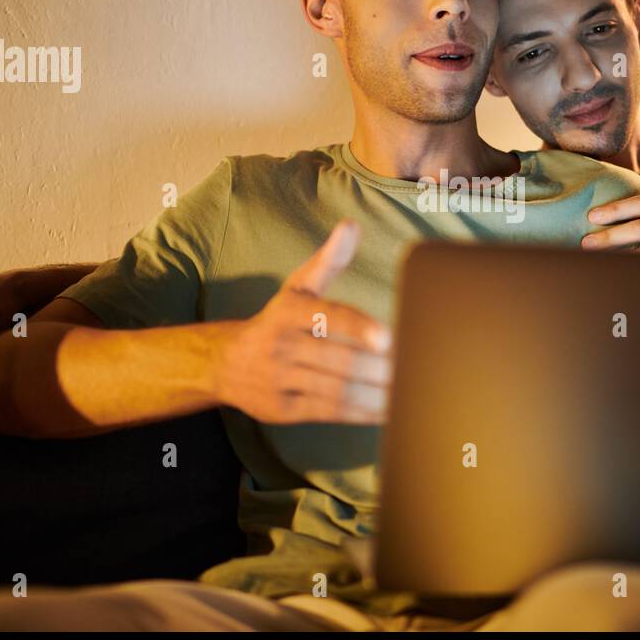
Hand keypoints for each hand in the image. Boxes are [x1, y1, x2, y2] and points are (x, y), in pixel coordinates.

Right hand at [211, 220, 391, 425]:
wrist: (225, 363)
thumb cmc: (279, 321)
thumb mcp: (298, 289)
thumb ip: (329, 261)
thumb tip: (351, 226)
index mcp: (289, 311)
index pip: (326, 317)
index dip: (356, 328)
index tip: (386, 337)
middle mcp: (282, 345)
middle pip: (339, 361)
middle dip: (379, 369)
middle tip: (414, 370)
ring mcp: (281, 380)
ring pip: (338, 392)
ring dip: (377, 395)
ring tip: (409, 392)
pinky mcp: (283, 410)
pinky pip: (330, 413)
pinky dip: (362, 413)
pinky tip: (388, 410)